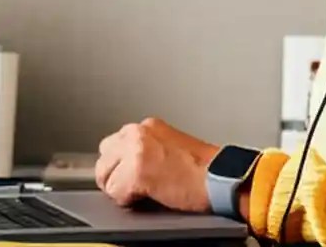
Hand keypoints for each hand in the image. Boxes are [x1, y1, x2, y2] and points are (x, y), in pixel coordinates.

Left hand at [95, 117, 218, 212]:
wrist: (221, 177)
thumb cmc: (206, 168)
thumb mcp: (173, 147)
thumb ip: (148, 148)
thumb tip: (127, 164)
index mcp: (149, 126)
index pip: (114, 144)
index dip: (122, 164)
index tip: (135, 174)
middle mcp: (139, 132)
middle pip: (104, 158)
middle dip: (115, 174)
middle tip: (137, 185)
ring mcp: (136, 150)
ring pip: (105, 176)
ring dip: (121, 188)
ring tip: (146, 190)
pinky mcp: (137, 171)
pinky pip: (115, 193)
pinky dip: (129, 200)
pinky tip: (150, 195)